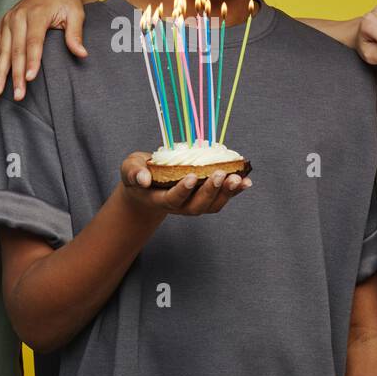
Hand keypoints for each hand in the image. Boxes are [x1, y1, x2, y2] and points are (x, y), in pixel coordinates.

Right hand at [0, 0, 91, 100]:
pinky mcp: (3, 24)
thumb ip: (76, 34)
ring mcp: (8, 19)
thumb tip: (82, 54)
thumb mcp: (77, 14)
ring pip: (2, 50)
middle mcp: (18, 15)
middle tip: (17, 94)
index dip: (32, 61)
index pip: (33, 41)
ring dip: (0, 72)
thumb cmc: (67, 2)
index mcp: (37, 12)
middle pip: (15, 49)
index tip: (31, 79)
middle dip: (15, 74)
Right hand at [118, 151, 251, 216]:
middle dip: (210, 191)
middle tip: (219, 174)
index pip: (173, 199)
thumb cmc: (138, 175)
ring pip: (213, 205)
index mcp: (160, 199)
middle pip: (197, 206)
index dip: (183, 190)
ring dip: (227, 193)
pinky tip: (246, 181)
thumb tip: (143, 178)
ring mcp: (194, 204)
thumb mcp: (129, 169)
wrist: (147, 186)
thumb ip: (134, 173)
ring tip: (238, 178)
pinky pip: (222, 198)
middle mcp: (180, 206)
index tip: (192, 176)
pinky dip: (235, 191)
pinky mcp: (205, 198)